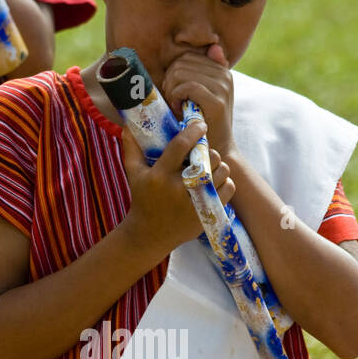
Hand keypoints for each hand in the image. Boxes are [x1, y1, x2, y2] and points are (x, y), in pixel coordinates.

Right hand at [120, 119, 235, 257]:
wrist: (150, 233)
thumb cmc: (143, 199)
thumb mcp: (134, 174)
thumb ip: (131, 148)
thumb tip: (129, 125)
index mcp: (159, 175)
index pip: (180, 145)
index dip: (193, 131)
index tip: (200, 125)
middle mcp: (178, 187)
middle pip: (207, 157)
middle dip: (208, 150)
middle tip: (203, 152)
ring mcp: (196, 201)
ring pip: (221, 171)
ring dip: (219, 165)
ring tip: (210, 167)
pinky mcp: (208, 211)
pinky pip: (228, 187)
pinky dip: (225, 181)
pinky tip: (214, 182)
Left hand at [160, 44, 235, 155]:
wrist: (217, 146)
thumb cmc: (202, 119)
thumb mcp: (203, 92)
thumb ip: (203, 71)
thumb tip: (214, 46)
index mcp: (221, 70)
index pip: (187, 57)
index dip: (173, 72)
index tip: (174, 90)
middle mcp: (224, 76)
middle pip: (181, 64)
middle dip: (170, 81)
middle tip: (172, 99)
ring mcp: (223, 88)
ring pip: (181, 74)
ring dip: (171, 90)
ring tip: (175, 104)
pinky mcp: (217, 102)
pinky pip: (187, 86)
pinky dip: (175, 96)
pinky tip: (177, 108)